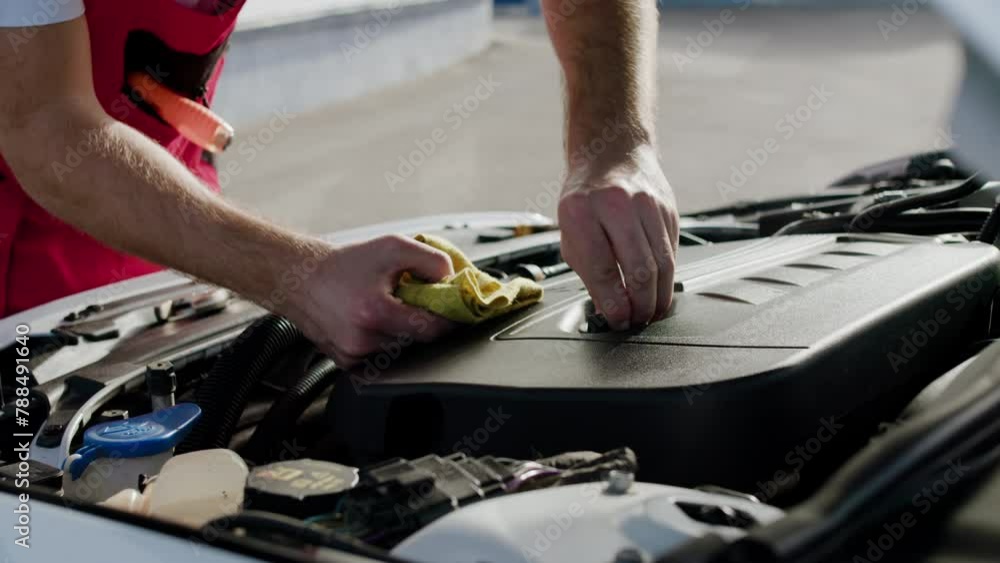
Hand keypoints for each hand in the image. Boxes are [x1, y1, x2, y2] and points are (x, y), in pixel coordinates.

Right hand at [286, 235, 456, 366]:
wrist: (300, 279)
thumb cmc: (344, 263)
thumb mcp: (392, 247)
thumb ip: (430, 261)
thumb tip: (452, 280)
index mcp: (375, 312)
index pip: (431, 329)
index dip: (448, 319)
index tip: (454, 309)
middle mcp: (362, 339)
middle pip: (417, 342)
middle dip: (423, 323)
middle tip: (420, 304)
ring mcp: (353, 355)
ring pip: (400, 352)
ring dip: (403, 333)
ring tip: (391, 309)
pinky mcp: (346, 363)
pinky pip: (380, 358)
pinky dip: (385, 341)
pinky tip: (374, 322)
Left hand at [558, 144, 678, 329]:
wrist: (611, 152)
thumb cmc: (585, 197)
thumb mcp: (570, 231)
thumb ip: (587, 270)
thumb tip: (608, 308)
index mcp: (580, 211)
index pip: (602, 270)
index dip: (613, 303)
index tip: (617, 320)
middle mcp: (616, 204)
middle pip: (639, 270)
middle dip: (640, 305)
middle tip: (636, 320)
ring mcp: (646, 204)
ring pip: (662, 265)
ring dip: (658, 297)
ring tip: (650, 312)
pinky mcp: (668, 208)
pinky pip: (672, 252)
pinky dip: (667, 277)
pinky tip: (659, 288)